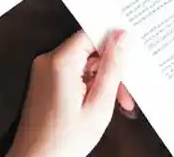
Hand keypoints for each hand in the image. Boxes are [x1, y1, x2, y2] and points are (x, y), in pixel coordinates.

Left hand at [6, 30, 132, 156]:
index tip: (129, 54)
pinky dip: (88, 86)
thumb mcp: (99, 104)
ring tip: (114, 103)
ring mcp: (44, 72)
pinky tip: (98, 104)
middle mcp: (48, 61)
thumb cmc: (62, 141)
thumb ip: (112, 68)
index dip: (113, 43)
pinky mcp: (45, 82)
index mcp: (61, 62)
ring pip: (83, 63)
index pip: (92, 33)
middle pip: (89, 50)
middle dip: (111, 70)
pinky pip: (73, 73)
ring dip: (102, 81)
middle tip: (125, 93)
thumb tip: (121, 38)